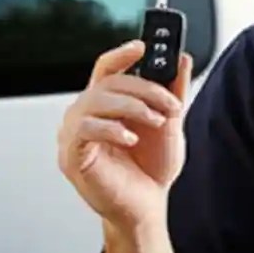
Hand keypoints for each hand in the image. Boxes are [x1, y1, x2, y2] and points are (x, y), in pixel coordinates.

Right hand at [57, 40, 192, 231]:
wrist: (147, 207)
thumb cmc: (152, 169)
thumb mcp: (170, 123)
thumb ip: (173, 91)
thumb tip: (182, 60)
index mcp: (107, 104)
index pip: (107, 68)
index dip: (122, 53)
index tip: (142, 45)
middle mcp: (87, 114)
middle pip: (108, 82)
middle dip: (144, 89)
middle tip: (168, 102)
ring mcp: (75, 134)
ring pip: (96, 100)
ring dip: (132, 107)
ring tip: (155, 122)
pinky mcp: (72, 155)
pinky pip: (84, 129)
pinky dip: (111, 129)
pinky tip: (130, 138)